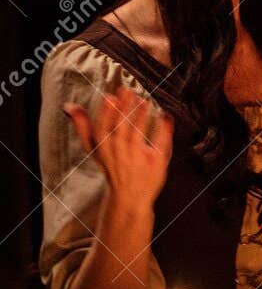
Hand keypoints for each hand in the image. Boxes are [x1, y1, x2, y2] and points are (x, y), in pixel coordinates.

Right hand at [63, 88, 172, 213]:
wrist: (130, 197)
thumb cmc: (113, 168)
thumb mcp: (95, 150)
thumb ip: (83, 127)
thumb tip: (70, 106)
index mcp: (104, 148)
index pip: (103, 128)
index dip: (106, 112)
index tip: (110, 97)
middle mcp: (120, 152)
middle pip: (121, 127)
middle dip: (124, 109)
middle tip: (129, 92)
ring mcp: (138, 157)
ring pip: (139, 133)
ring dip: (141, 115)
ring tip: (144, 100)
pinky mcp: (156, 162)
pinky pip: (160, 142)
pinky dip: (163, 129)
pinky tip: (165, 116)